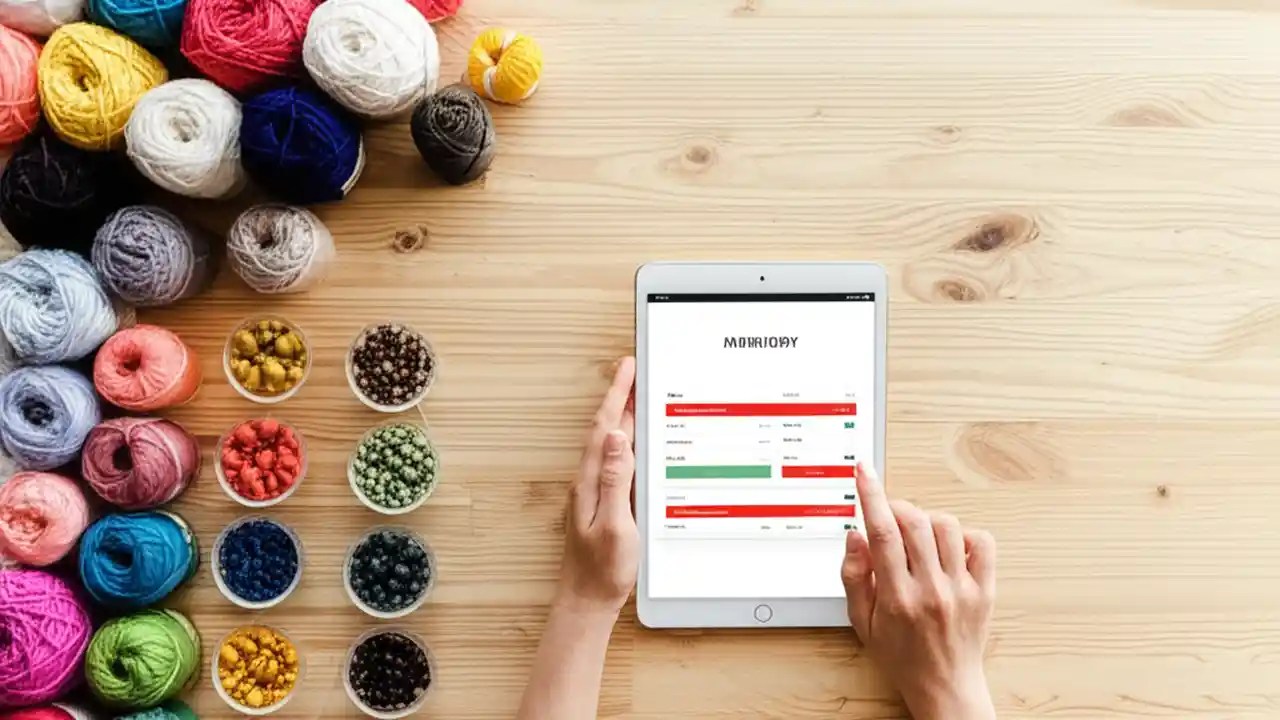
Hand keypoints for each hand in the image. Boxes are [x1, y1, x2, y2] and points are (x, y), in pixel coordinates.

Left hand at [556, 357, 637, 615]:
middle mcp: (589, 482)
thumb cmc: (602, 571)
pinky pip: (614, 461)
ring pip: (609, 443)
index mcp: (591, 482)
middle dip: (619, 395)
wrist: (587, 601)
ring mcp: (594, 491)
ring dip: (621, 415)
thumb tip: (618, 438)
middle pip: (606, 429)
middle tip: (633, 369)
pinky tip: (633, 440)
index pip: (606, 428)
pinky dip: (625, 441)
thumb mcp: (616, 525)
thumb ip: (617, 480)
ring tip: (634, 392)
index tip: (627, 367)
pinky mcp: (602, 502)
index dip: (616, 395)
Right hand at [841, 463, 997, 719]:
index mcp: (897, 598)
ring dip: (927, 518)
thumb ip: (853, 576)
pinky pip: (982, 542)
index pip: (883, 533)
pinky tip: (949, 545)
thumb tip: (856, 535)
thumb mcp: (861, 622)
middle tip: (888, 512)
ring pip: (947, 526)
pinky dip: (965, 533)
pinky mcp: (984, 589)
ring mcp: (961, 589)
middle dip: (897, 504)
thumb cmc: (901, 656)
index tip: (865, 472)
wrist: (945, 686)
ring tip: (917, 533)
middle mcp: (931, 590)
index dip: (872, 496)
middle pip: (915, 522)